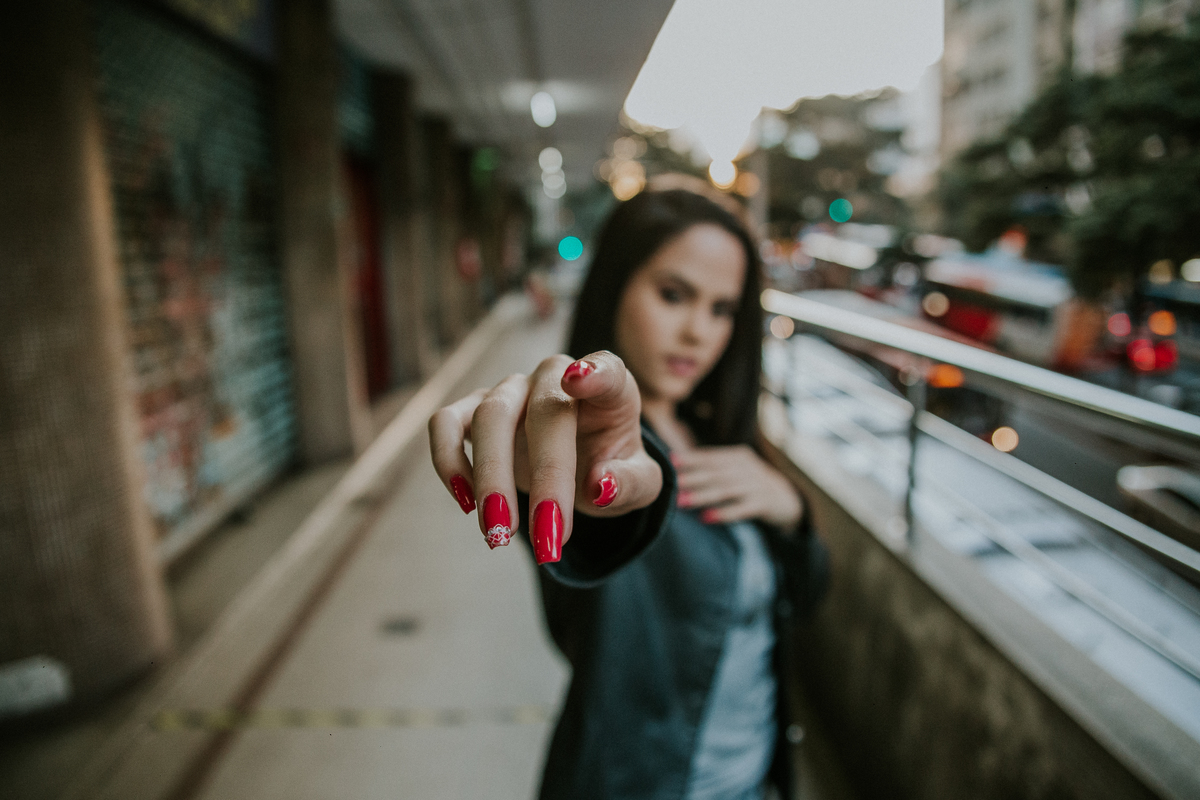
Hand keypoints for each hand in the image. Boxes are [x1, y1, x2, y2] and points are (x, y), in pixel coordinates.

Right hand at [428, 351, 663, 562]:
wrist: (580, 470)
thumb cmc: (612, 469)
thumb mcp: (639, 486)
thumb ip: (631, 484)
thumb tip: (602, 486)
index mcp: (608, 389)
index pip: (606, 369)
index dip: (594, 373)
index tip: (580, 381)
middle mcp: (556, 378)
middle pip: (544, 410)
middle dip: (545, 476)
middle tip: (547, 539)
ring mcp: (512, 390)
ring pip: (491, 415)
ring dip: (491, 478)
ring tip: (499, 534)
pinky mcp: (473, 409)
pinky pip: (446, 422)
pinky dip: (448, 458)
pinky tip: (465, 503)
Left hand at [674, 445, 802, 528]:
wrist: (789, 499)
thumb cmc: (752, 485)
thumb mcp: (736, 471)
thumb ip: (714, 468)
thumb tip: (677, 463)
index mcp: (738, 457)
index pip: (712, 457)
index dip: (692, 459)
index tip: (671, 461)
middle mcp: (748, 468)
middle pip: (716, 473)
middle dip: (692, 478)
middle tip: (673, 485)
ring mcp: (757, 485)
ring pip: (726, 490)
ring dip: (702, 496)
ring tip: (682, 502)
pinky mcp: (765, 503)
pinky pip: (742, 508)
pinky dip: (724, 513)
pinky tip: (706, 518)